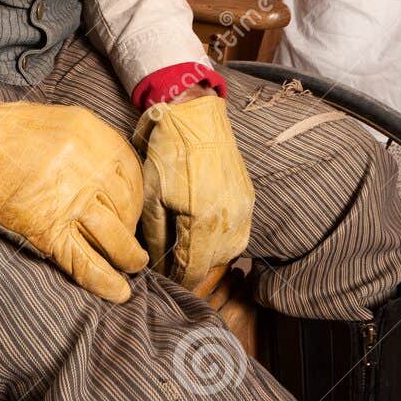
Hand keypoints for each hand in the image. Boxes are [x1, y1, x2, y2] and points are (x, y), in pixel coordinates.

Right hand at [0, 75, 148, 302]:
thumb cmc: (8, 133)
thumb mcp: (63, 125)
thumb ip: (93, 149)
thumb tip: (117, 184)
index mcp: (95, 137)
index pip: (133, 177)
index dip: (136, 200)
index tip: (131, 212)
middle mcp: (89, 167)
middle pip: (127, 208)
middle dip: (132, 229)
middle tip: (130, 239)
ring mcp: (69, 199)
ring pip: (114, 238)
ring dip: (127, 258)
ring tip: (131, 266)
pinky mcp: (46, 228)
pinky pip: (85, 262)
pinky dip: (104, 281)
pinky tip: (117, 291)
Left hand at [132, 95, 254, 291]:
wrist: (196, 118)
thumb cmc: (168, 154)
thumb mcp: (151, 197)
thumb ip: (156, 237)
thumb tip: (155, 265)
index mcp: (204, 223)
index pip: (193, 272)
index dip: (176, 282)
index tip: (162, 283)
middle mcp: (231, 222)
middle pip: (213, 267)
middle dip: (192, 273)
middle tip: (170, 270)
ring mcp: (244, 211)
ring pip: (228, 254)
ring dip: (208, 259)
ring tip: (185, 253)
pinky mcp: (249, 201)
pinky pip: (238, 234)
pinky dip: (221, 241)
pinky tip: (204, 234)